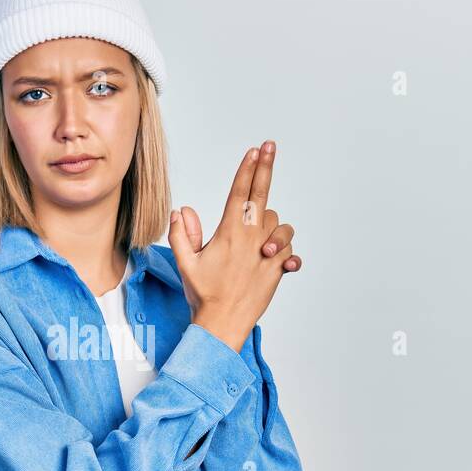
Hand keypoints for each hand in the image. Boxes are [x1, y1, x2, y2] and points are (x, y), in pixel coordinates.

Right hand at [168, 140, 295, 352]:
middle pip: (261, 195)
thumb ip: (181, 234)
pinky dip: (287, 251)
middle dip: (265, 168)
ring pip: (280, 223)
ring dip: (274, 225)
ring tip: (263, 240)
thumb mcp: (185, 263)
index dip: (247, 169)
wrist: (223, 324)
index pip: (239, 192)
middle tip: (270, 147)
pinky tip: (281, 258)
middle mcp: (250, 238)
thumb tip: (180, 210)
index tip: (254, 151)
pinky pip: (290, 250)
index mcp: (229, 233)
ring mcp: (267, 253)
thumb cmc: (203, 294)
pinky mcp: (278, 268)